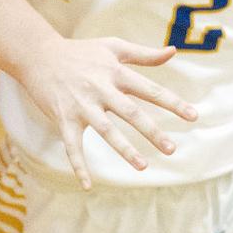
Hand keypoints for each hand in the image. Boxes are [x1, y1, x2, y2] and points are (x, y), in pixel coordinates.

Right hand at [20, 37, 196, 187]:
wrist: (39, 55)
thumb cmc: (80, 52)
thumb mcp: (113, 46)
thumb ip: (144, 53)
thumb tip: (173, 52)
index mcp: (116, 72)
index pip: (149, 89)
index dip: (172, 103)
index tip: (193, 116)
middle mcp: (101, 89)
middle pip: (131, 112)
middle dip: (151, 131)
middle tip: (171, 149)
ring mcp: (81, 105)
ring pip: (105, 130)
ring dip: (123, 149)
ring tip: (143, 166)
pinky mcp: (64, 118)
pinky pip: (71, 146)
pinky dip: (78, 165)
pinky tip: (88, 185)